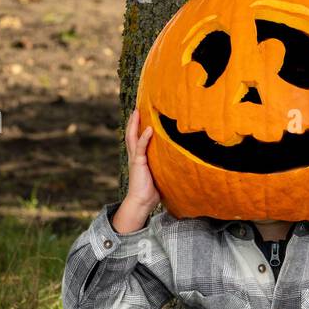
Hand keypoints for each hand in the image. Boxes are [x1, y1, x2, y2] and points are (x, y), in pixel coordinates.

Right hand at [112, 109, 159, 232]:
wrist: (141, 202)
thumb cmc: (151, 190)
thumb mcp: (158, 173)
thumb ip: (163, 165)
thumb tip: (178, 161)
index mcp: (138, 157)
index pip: (136, 137)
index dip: (137, 126)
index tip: (140, 113)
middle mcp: (134, 155)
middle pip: (131, 133)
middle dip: (133, 120)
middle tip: (136, 107)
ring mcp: (135, 158)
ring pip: (132, 136)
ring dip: (134, 123)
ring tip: (137, 111)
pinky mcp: (138, 162)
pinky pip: (140, 147)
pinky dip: (144, 137)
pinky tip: (149, 129)